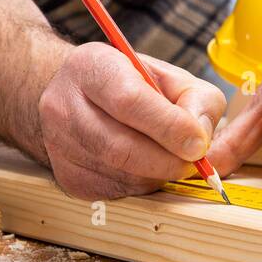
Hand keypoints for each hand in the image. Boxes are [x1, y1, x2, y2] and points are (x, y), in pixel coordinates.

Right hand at [37, 43, 226, 199]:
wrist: (73, 96)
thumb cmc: (130, 83)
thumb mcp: (168, 74)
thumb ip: (196, 99)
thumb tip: (202, 140)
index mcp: (92, 68)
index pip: (129, 101)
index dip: (169, 127)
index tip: (199, 144)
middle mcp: (64, 107)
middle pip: (122, 148)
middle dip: (169, 161)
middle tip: (195, 162)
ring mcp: (60, 146)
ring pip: (122, 176)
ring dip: (158, 175)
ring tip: (170, 157)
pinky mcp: (68, 179)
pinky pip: (116, 192)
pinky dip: (143, 185)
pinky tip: (148, 166)